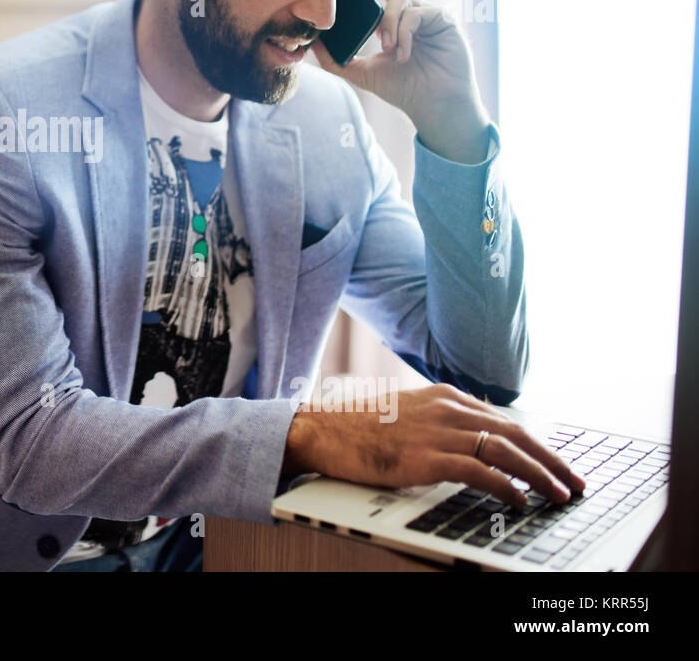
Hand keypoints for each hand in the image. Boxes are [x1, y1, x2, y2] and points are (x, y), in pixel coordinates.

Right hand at [283, 383, 585, 507]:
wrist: (321, 431)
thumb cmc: (358, 427)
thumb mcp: (406, 414)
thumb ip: (439, 421)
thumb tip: (470, 440)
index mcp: (443, 397)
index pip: (504, 419)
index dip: (537, 443)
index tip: (557, 462)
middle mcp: (446, 409)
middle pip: (515, 433)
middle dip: (551, 459)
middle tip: (575, 480)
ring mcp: (436, 432)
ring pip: (504, 451)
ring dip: (539, 475)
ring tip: (560, 494)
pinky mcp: (425, 457)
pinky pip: (478, 471)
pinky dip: (506, 486)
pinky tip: (520, 499)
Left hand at [310, 0, 485, 133]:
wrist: (433, 105)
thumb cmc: (403, 88)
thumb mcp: (362, 73)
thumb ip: (336, 60)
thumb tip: (311, 45)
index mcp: (391, 19)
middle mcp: (410, 11)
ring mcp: (427, 13)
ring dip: (388, 24)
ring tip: (388, 50)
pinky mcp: (443, 19)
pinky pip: (416, 14)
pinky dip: (404, 34)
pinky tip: (403, 55)